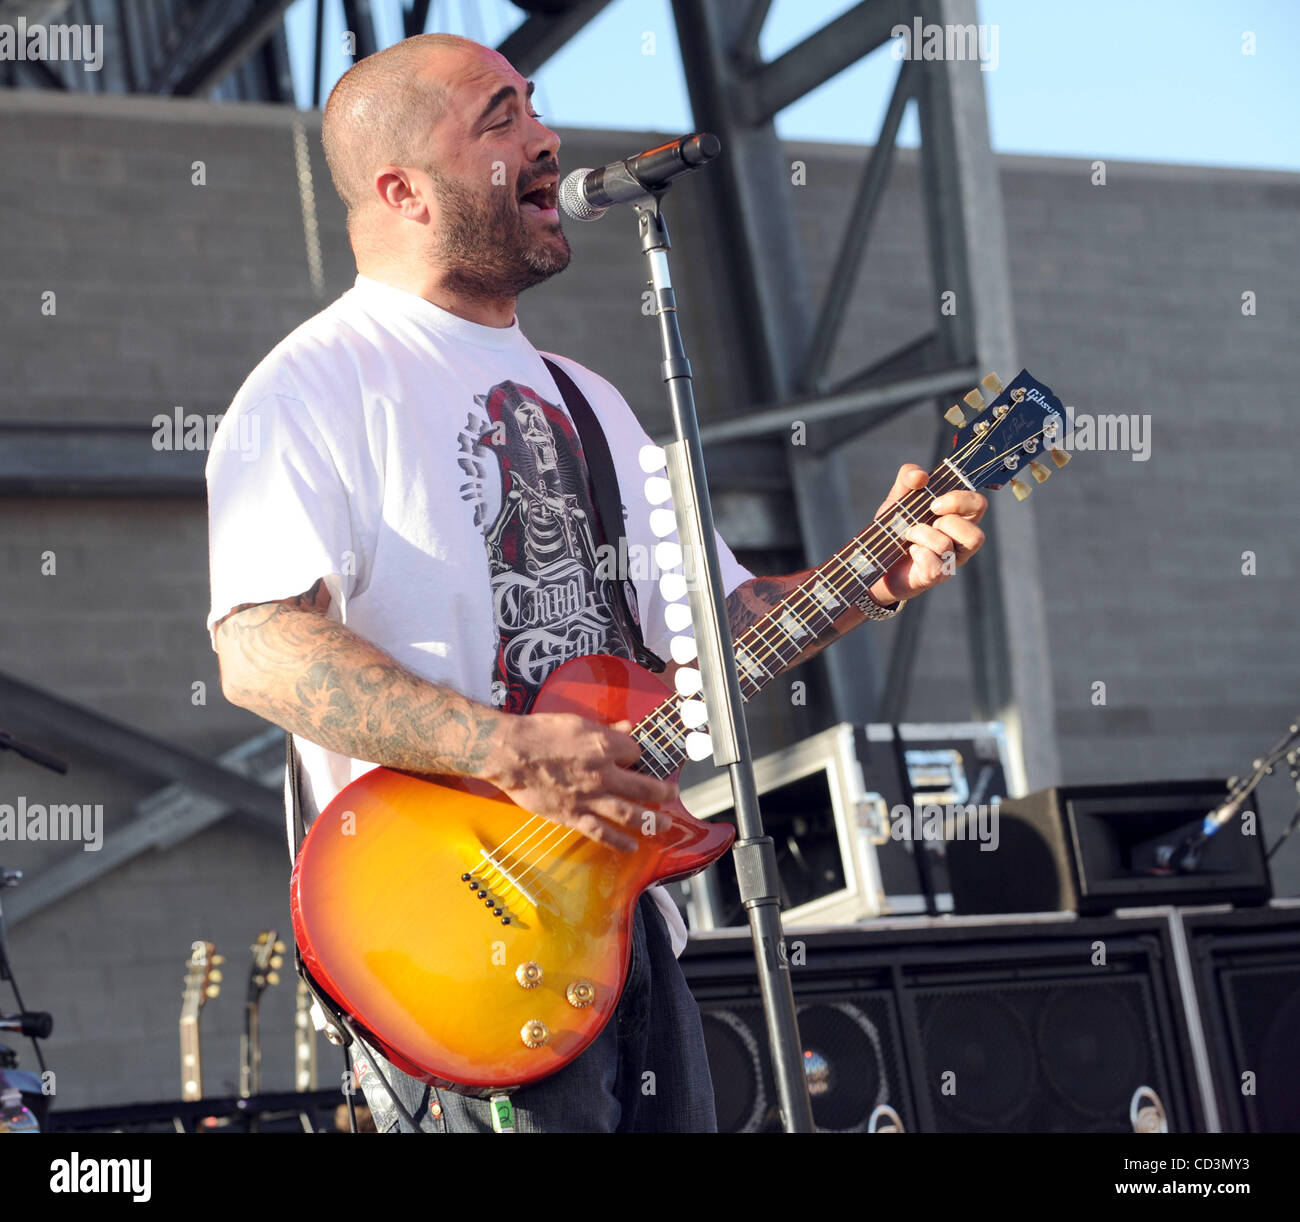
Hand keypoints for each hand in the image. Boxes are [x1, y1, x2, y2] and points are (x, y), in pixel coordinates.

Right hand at [484, 713, 677, 852]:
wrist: (511, 754)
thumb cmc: (541, 732)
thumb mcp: (577, 722)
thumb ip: (606, 729)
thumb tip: (627, 728)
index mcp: (604, 746)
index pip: (635, 751)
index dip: (636, 752)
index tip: (634, 755)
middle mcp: (603, 774)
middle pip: (643, 786)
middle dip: (662, 791)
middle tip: (673, 793)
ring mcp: (590, 797)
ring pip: (629, 813)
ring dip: (651, 821)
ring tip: (665, 825)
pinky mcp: (574, 815)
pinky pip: (601, 832)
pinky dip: (618, 841)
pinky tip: (633, 847)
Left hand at [867, 463, 986, 605]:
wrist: (875, 560)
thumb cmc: (895, 529)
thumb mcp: (898, 498)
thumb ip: (908, 478)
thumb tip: (921, 476)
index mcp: (958, 519)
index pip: (978, 506)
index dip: (960, 500)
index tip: (934, 502)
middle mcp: (960, 542)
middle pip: (977, 535)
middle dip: (947, 522)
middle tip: (927, 520)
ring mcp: (949, 562)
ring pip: (948, 546)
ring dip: (924, 535)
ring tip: (910, 535)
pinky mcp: (934, 576)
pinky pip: (934, 564)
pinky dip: (918, 553)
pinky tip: (910, 552)